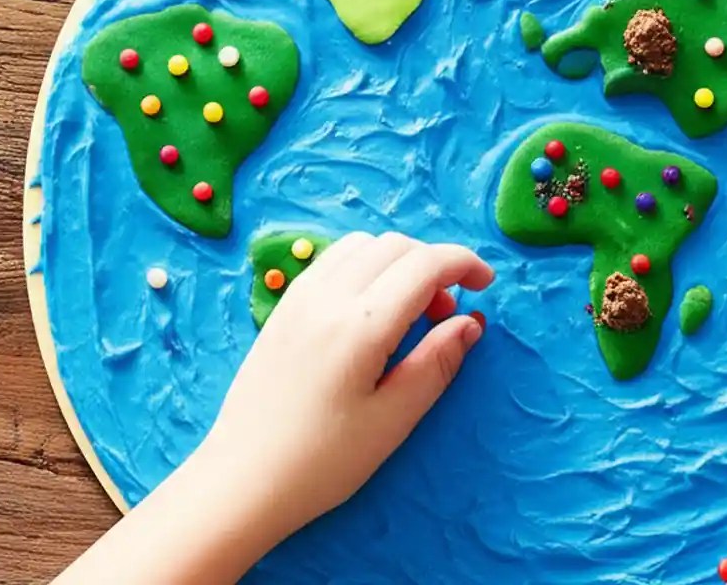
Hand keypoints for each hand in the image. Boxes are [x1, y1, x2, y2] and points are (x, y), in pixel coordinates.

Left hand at [202, 232, 494, 536]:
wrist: (241, 481)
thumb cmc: (322, 462)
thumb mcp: (393, 420)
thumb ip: (436, 364)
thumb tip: (470, 323)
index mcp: (360, 325)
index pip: (425, 264)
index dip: (464, 265)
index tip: (485, 286)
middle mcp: (327, 297)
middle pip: (395, 245)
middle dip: (433, 265)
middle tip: (447, 315)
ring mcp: (298, 299)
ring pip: (362, 245)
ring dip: (397, 263)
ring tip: (409, 313)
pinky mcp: (281, 310)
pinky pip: (332, 261)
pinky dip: (365, 267)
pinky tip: (370, 312)